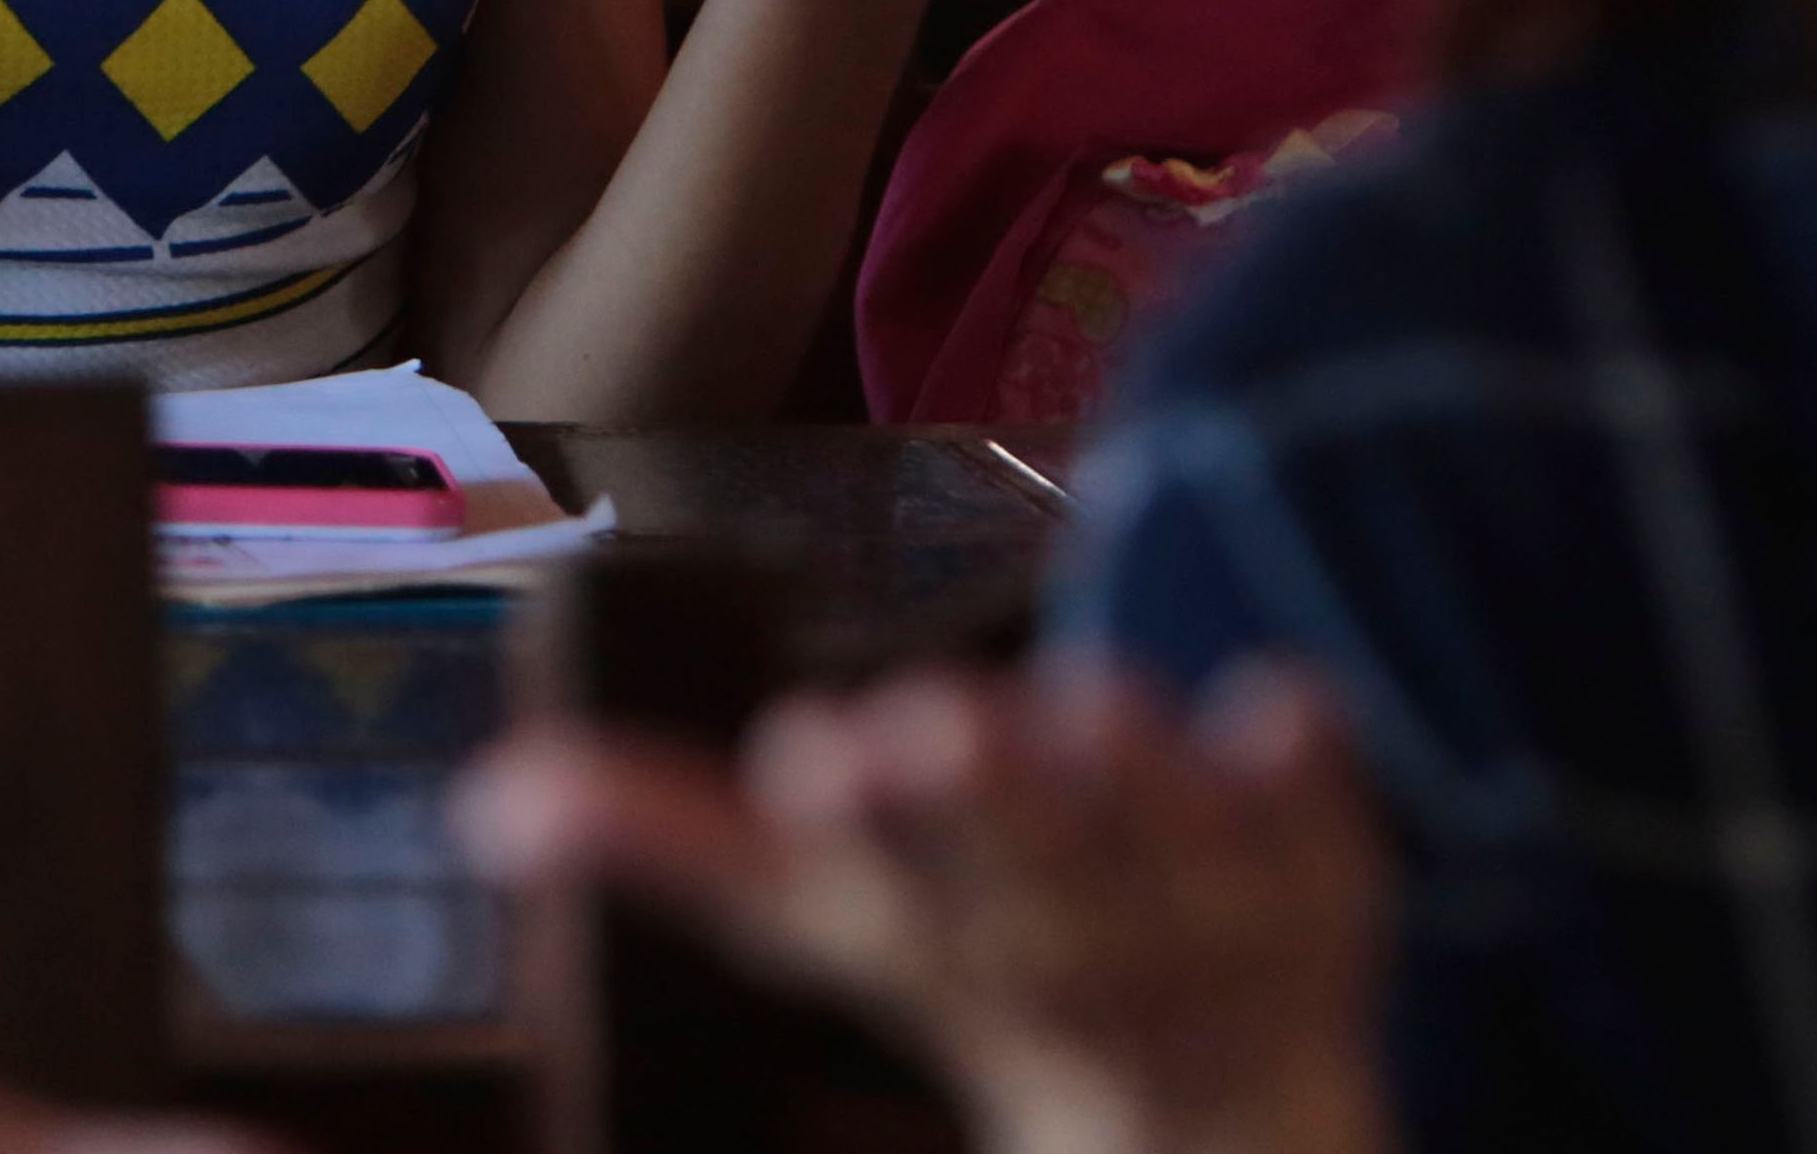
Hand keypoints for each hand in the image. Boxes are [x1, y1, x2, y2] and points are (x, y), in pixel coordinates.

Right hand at [458, 659, 1395, 1153]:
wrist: (1207, 1128)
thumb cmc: (981, 981)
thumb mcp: (827, 922)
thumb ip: (672, 838)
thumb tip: (490, 796)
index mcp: (932, 952)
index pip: (880, 899)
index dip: (857, 826)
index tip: (814, 757)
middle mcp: (1068, 954)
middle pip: (1021, 865)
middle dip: (980, 795)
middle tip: (935, 720)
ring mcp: (1205, 929)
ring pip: (1162, 830)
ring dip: (1127, 764)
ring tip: (1093, 706)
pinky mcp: (1325, 886)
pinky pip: (1324, 816)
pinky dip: (1300, 762)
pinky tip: (1283, 704)